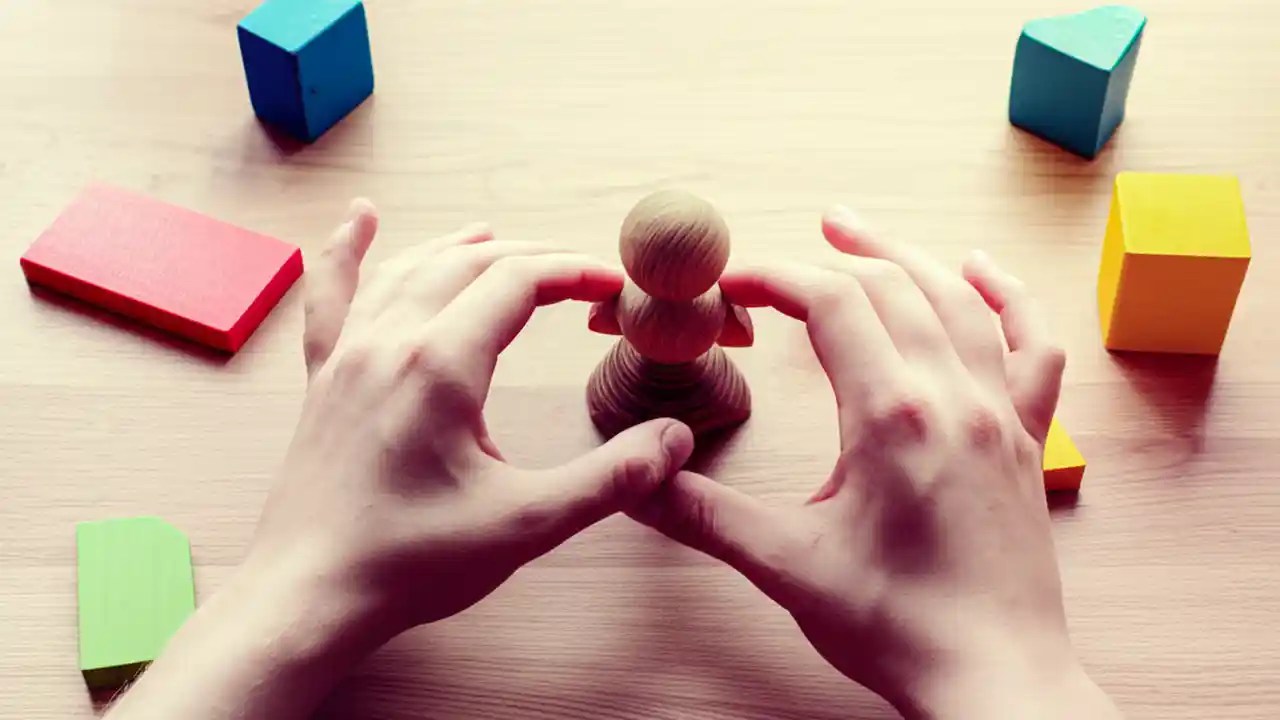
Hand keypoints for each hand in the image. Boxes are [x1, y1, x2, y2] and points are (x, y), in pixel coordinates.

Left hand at [251, 199, 694, 636]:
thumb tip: (674, 440)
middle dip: (529, 258)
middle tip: (576, 274)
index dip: (573, 273)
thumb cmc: (410, 562)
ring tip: (493, 236)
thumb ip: (609, 479)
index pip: (518, 283)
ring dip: (458, 247)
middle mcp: (390, 342)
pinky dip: (346, 252)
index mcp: (441, 365)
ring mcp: (349, 357)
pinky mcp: (324, 381)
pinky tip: (356, 221)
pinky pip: (331, 297)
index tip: (613, 284)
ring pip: (407, 270)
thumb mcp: (527, 524)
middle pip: (467, 265)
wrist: (308, 596)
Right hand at [637, 208, 1119, 718]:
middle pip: (892, 286)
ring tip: (859, 232)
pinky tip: (983, 272)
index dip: (775, 278)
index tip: (733, 284)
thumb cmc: (896, 627)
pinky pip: (1033, 346)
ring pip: (960, 301)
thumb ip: (704, 514)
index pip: (830, 304)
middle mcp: (954, 399)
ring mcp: (1000, 414)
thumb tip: (636, 479)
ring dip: (907, 257)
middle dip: (830, 254)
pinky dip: (1009, 298)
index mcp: (892, 417)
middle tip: (781, 250)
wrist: (992, 679)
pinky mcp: (1027, 440)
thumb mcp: (786, 565)